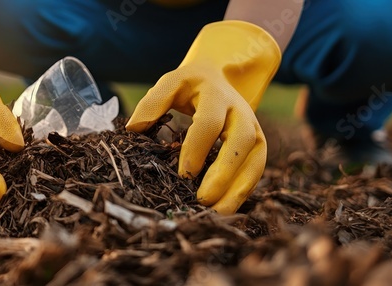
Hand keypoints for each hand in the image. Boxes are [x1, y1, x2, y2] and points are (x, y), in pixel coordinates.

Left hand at [126, 21, 280, 213]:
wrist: (220, 76)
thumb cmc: (190, 86)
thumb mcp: (170, 84)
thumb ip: (152, 103)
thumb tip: (133, 129)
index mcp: (216, 96)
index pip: (209, 123)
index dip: (197, 148)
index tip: (183, 174)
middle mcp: (241, 112)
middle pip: (240, 143)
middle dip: (224, 172)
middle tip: (203, 199)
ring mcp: (254, 130)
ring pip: (255, 161)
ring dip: (238, 190)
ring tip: (217, 214)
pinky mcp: (258, 146)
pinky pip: (255, 172)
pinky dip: (242, 192)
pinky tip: (224, 210)